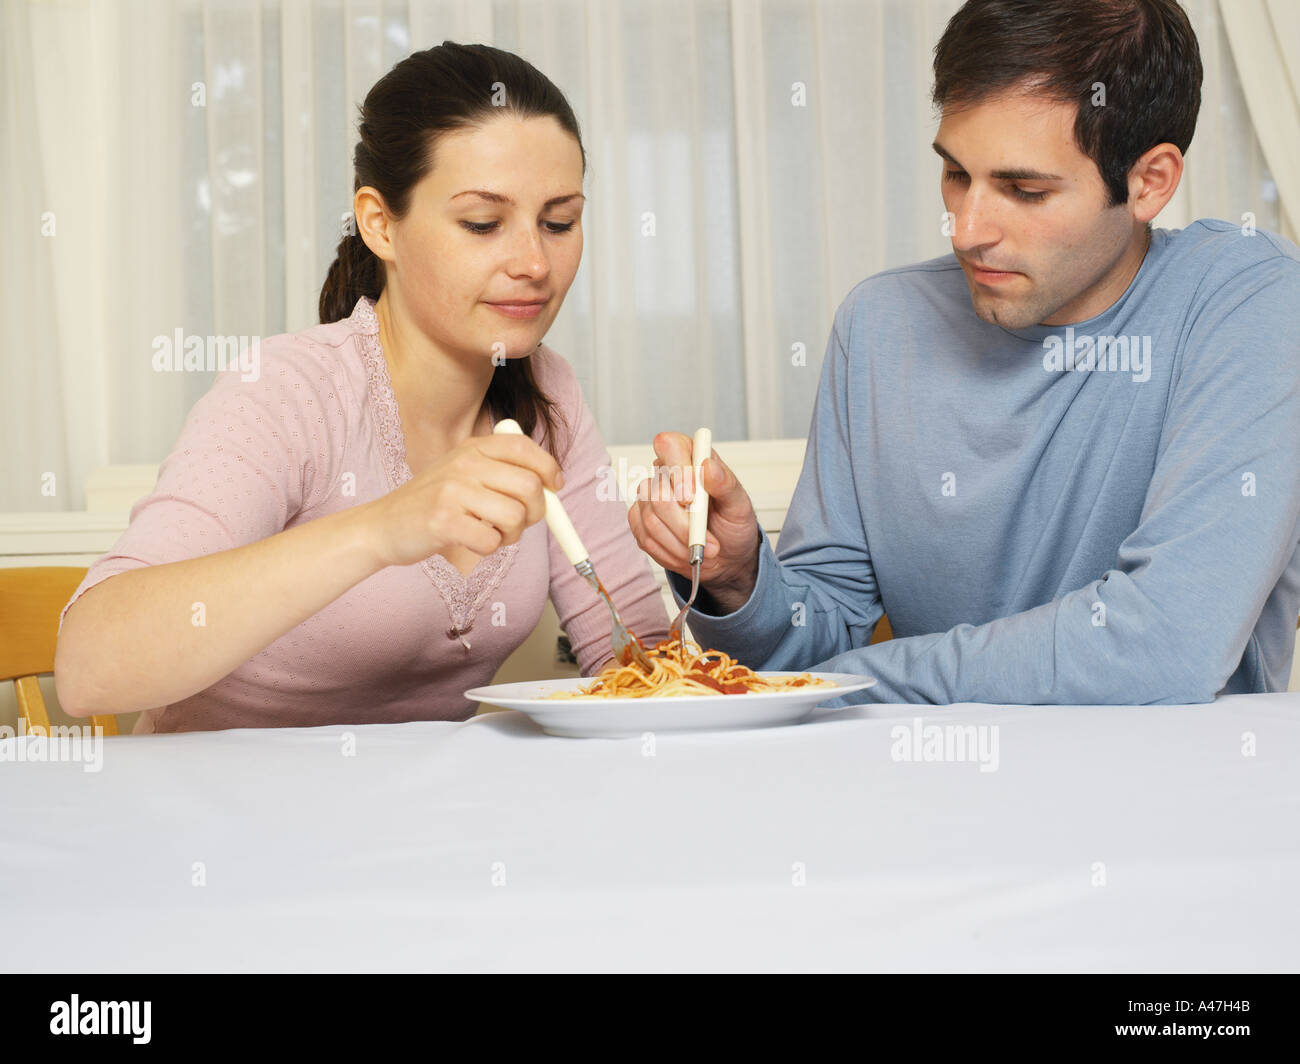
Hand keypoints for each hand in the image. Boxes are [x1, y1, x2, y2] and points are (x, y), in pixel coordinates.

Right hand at [363, 433, 562, 568]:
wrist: (382, 526)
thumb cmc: (431, 503)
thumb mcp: (462, 473)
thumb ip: (501, 472)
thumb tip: (550, 485)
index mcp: (472, 448)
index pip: (523, 447)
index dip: (548, 468)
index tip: (554, 487)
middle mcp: (464, 464)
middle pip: (529, 486)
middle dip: (536, 512)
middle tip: (518, 523)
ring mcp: (453, 491)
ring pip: (515, 516)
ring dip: (512, 535)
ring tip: (492, 534)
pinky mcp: (444, 521)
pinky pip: (492, 541)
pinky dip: (489, 549)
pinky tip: (471, 542)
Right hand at [627, 432, 759, 608]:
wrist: (726, 555)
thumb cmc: (732, 524)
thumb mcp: (740, 505)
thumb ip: (726, 484)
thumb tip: (708, 465)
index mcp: (690, 458)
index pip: (669, 445)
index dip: (677, 471)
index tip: (691, 498)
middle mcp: (666, 474)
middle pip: (658, 492)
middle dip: (684, 524)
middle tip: (710, 542)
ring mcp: (649, 497)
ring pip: (651, 519)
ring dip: (680, 542)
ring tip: (701, 549)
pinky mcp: (640, 521)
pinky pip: (645, 537)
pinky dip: (669, 552)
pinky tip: (685, 552)